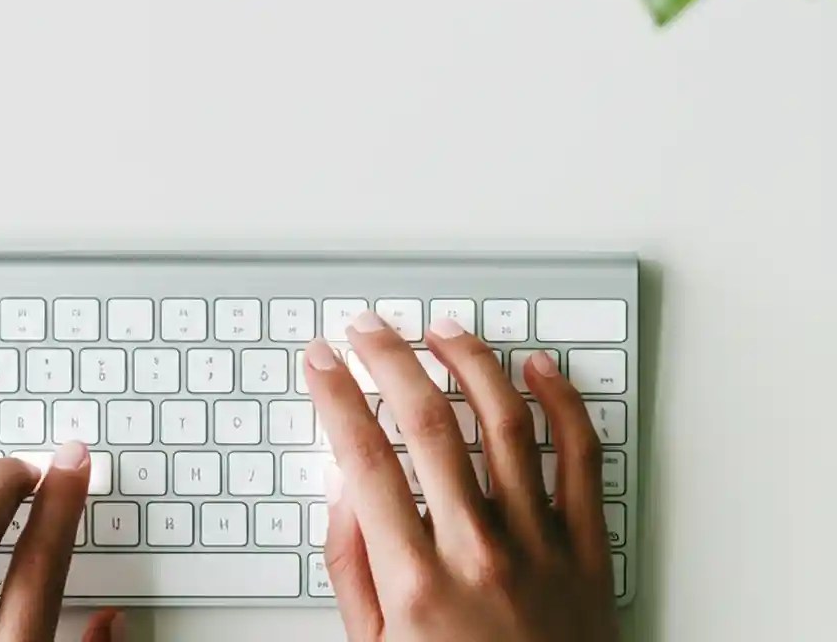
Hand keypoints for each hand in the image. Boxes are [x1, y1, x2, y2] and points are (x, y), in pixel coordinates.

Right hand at [305, 311, 619, 640]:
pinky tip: (538, 371)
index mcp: (417, 582)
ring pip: (504, 423)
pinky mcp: (588, 549)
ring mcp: (540, 546)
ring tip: (441, 331)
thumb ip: (353, 569)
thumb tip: (343, 491)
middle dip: (389, 360)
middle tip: (367, 329)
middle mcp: (479, 552)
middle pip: (428, 425)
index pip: (364, 459)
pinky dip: (562, 403)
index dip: (335, 398)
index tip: (322, 364)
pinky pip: (581, 458)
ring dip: (469, 363)